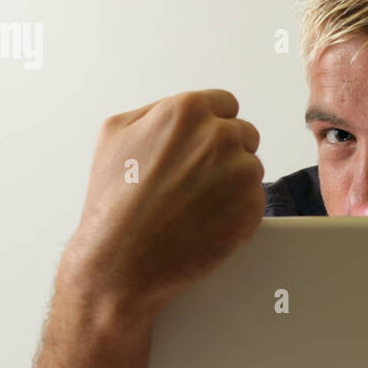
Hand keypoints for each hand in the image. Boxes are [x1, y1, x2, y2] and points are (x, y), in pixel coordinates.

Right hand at [61, 89, 265, 323]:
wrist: (120, 262)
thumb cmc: (112, 202)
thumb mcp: (115, 133)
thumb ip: (155, 112)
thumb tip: (180, 111)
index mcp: (187, 112)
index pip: (225, 105)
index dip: (212, 126)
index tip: (202, 147)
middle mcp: (219, 137)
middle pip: (244, 135)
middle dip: (225, 154)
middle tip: (196, 181)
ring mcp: (240, 172)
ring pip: (251, 168)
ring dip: (232, 183)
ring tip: (195, 205)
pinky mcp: (252, 208)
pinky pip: (255, 200)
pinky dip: (238, 211)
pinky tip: (206, 222)